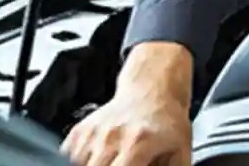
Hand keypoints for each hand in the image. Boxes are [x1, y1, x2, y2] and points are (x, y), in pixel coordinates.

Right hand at [61, 42, 193, 165]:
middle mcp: (111, 137)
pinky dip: (76, 161)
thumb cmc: (167, 122)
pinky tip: (95, 160)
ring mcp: (93, 133)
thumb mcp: (181, 150)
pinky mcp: (80, 131)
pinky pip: (67, 155)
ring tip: (109, 162)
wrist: (152, 89)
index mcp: (138, 144)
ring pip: (76, 163)